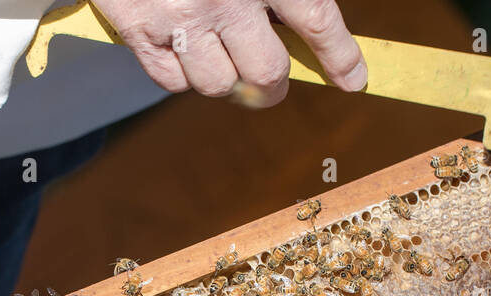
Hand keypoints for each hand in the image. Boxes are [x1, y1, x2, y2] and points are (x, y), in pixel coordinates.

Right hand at [93, 0, 366, 106]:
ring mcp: (180, 19)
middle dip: (272, 87)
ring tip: (221, 58)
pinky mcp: (137, 30)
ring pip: (218, 85)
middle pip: (266, 75)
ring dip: (225, 80)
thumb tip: (303, 13)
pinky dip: (183, 75)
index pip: (317, 21)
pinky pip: (172, 82)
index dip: (339, 57)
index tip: (353, 80)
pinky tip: (185, 52)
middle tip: (272, 84)